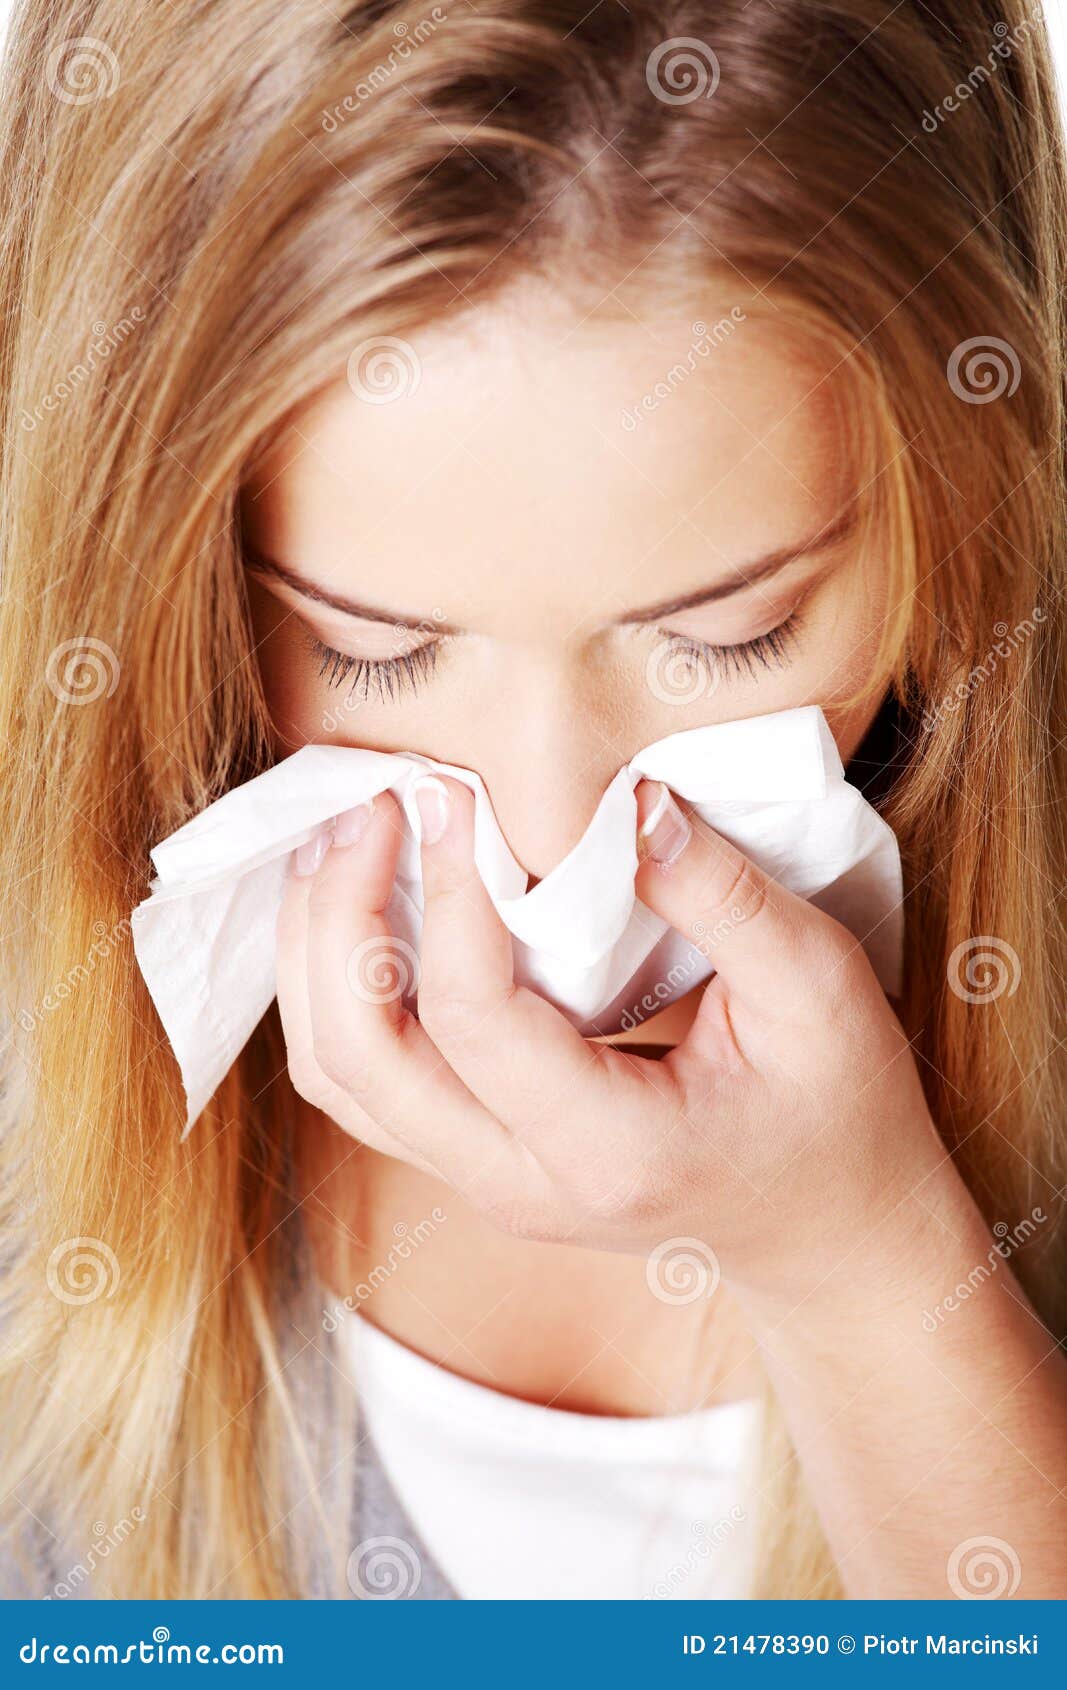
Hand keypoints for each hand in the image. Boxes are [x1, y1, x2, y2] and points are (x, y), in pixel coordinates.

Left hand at [276, 775, 946, 1302]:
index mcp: (607, 1150)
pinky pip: (363, 1079)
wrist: (829, 1238)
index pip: (473, 1021)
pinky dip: (335, 989)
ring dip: (317, 953)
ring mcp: (484, 1182)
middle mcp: (518, 1184)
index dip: (448, 894)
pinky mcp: (472, 1159)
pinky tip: (357, 905)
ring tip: (343, 841)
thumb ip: (724, 896)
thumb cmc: (840, 1114)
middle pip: (360, 1059)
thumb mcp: (821, 993)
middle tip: (371, 806)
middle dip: (339, 919)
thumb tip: (629, 801)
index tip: (451, 793)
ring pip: (336, 1076)